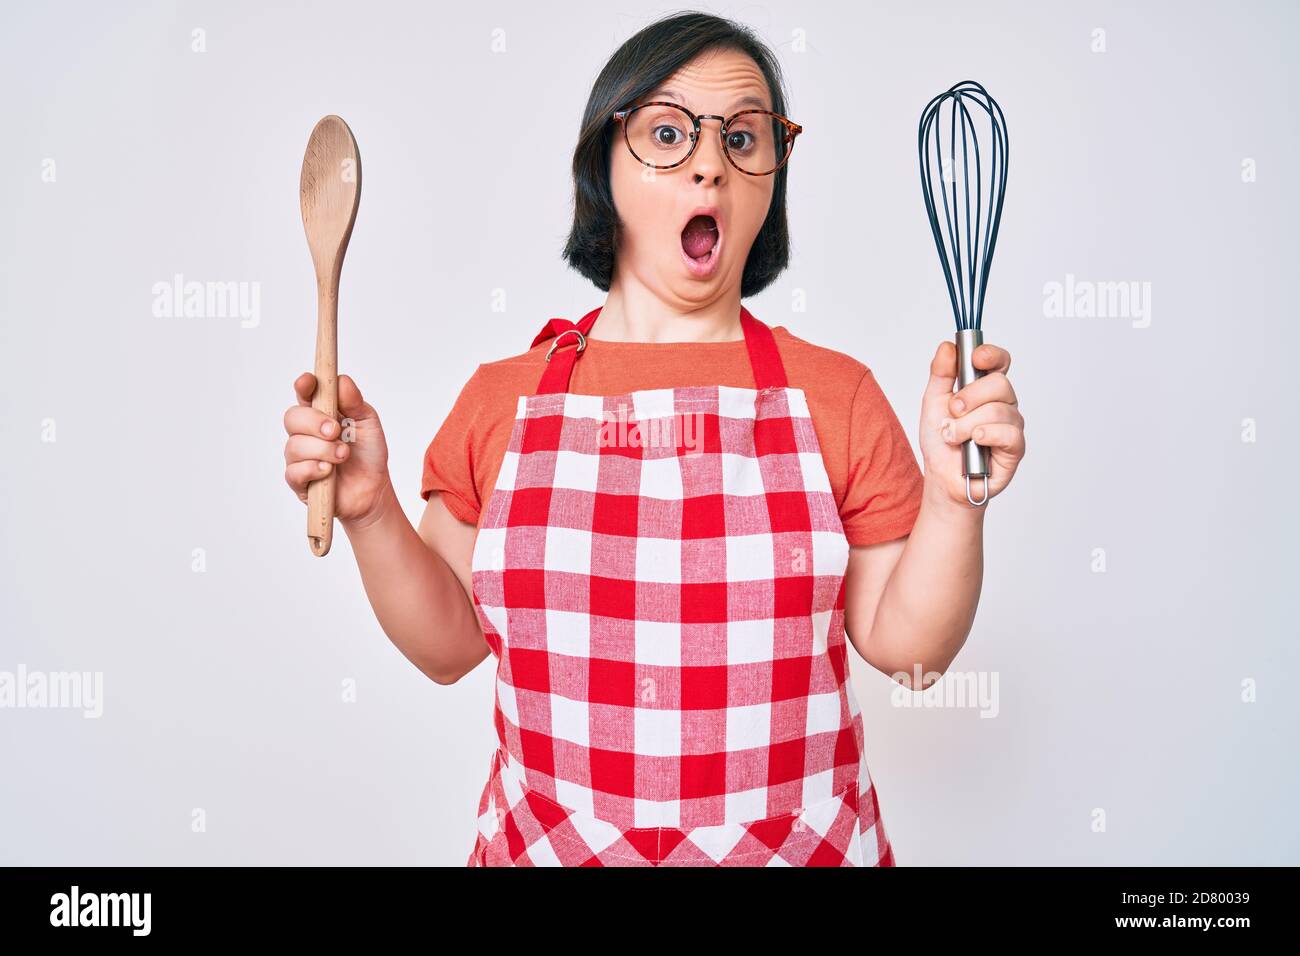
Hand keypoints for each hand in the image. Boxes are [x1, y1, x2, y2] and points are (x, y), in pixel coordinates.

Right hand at [282, 372, 391, 524]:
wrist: (373, 489)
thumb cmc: (368, 454)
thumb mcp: (368, 423)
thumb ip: (354, 402)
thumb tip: (341, 380)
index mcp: (321, 413)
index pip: (305, 394)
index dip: (303, 385)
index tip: (308, 381)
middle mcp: (306, 432)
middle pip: (292, 417)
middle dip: (314, 422)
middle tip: (336, 431)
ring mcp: (299, 456)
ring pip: (295, 446)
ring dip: (323, 450)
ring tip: (343, 456)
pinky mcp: (298, 480)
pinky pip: (294, 471)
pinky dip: (313, 469)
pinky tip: (328, 472)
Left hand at [918, 340, 1024, 507]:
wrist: (942, 478)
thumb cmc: (941, 441)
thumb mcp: (933, 403)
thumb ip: (940, 374)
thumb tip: (948, 346)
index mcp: (984, 389)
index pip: (999, 362)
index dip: (991, 355)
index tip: (974, 357)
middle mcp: (1002, 403)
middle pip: (1000, 383)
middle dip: (970, 397)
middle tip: (952, 411)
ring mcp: (1011, 425)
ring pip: (998, 410)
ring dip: (966, 425)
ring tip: (953, 437)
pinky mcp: (1015, 448)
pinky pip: (1007, 432)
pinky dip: (985, 436)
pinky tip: (974, 443)